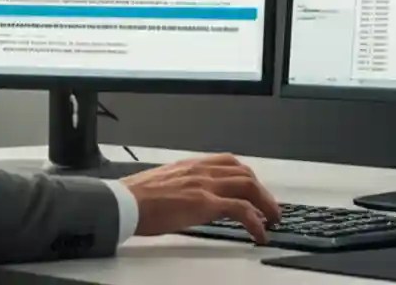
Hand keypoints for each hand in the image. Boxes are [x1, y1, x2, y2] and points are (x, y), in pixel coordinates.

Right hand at [120, 153, 280, 243]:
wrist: (123, 202)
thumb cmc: (135, 197)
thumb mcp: (164, 184)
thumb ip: (183, 186)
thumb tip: (192, 198)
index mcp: (191, 165)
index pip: (229, 163)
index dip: (247, 177)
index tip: (253, 190)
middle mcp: (201, 171)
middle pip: (244, 173)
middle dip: (262, 191)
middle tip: (269, 208)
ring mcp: (205, 186)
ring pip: (248, 186)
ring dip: (265, 203)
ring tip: (271, 219)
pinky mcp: (204, 204)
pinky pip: (241, 210)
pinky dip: (256, 221)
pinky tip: (259, 233)